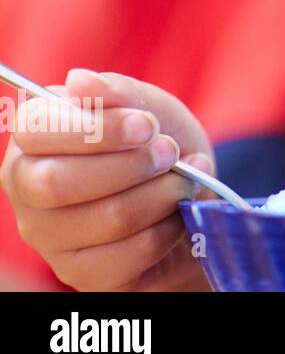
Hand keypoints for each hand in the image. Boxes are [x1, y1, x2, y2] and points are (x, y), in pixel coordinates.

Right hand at [0, 68, 217, 290]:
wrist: (188, 192)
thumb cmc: (155, 142)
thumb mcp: (145, 105)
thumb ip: (115, 92)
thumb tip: (79, 80)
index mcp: (32, 140)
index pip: (38, 132)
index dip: (99, 129)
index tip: (147, 124)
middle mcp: (27, 191)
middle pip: (61, 183)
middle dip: (132, 165)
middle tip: (169, 152)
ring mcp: (50, 239)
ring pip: (107, 219)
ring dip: (162, 194)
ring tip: (184, 178)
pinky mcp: (84, 273)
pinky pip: (131, 254)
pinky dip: (170, 228)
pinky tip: (180, 211)